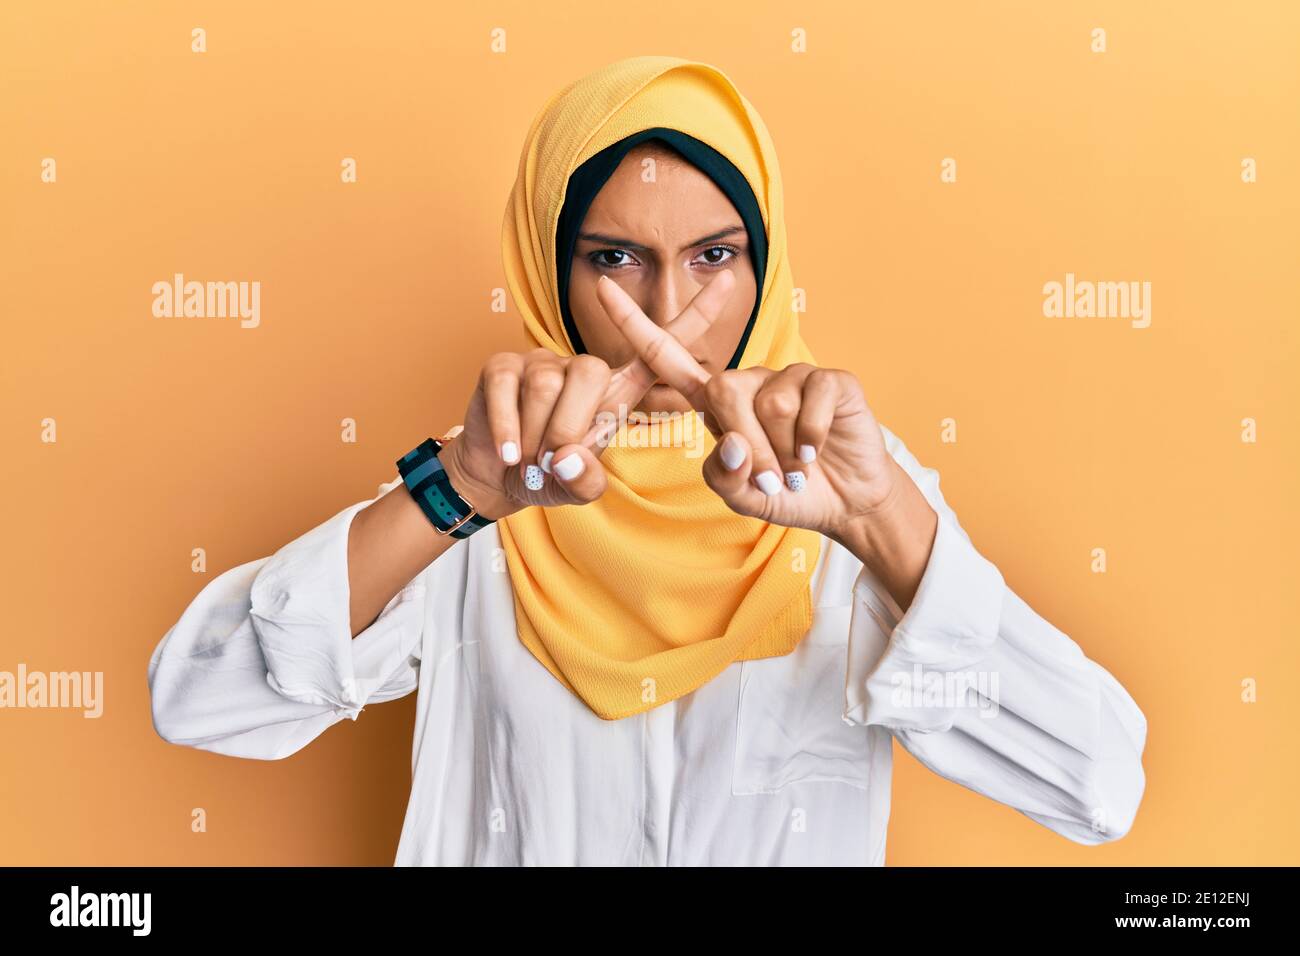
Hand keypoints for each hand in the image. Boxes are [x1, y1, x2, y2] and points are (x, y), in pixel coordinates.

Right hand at [441, 270, 737, 520]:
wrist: (495, 477)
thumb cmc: (549, 476)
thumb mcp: (578, 487)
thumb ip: (585, 480)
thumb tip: (566, 459)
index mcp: (617, 391)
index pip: (662, 347)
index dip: (696, 316)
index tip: (727, 279)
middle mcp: (584, 368)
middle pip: (590, 373)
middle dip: (569, 428)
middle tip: (553, 465)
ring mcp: (541, 361)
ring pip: (546, 386)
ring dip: (535, 437)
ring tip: (530, 460)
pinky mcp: (502, 365)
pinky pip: (508, 391)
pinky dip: (506, 428)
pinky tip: (507, 452)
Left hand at [592, 275, 900, 541]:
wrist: (845, 503)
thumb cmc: (785, 493)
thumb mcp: (742, 495)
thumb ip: (725, 476)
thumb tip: (736, 442)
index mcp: (716, 403)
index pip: (667, 357)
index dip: (633, 325)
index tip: (601, 288)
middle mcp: (749, 381)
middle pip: (724, 390)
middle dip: (747, 446)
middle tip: (769, 479)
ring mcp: (791, 376)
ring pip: (769, 402)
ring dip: (783, 450)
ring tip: (797, 467)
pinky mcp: (831, 380)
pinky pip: (811, 400)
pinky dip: (813, 437)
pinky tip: (818, 451)